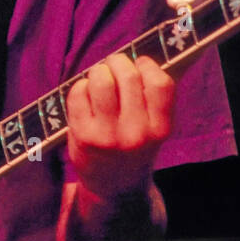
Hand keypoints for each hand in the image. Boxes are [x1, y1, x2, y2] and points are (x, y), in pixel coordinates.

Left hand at [65, 53, 174, 200]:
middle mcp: (137, 133)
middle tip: (113, 64)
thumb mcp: (154, 127)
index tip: (140, 64)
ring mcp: (108, 136)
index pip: (160, 83)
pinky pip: (79, 93)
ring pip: (101, 81)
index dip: (147, 65)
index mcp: (161, 128)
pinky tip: (86, 95)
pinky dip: (80, 87)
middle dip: (118, 61)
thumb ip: (154, 96)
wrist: (114, 186)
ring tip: (99, 78)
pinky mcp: (83, 135)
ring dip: (98, 72)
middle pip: (128, 76)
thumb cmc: (134, 145)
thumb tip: (144, 54)